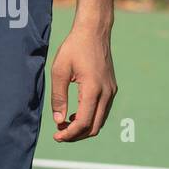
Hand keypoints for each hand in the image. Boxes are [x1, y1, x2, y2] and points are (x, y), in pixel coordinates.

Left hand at [50, 24, 117, 141]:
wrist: (93, 32)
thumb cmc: (74, 48)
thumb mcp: (59, 70)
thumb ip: (58, 96)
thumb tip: (58, 120)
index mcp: (93, 90)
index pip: (84, 123)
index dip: (70, 133)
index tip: (56, 136)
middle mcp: (106, 93)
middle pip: (94, 127)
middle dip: (76, 135)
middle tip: (59, 134)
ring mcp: (111, 91)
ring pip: (100, 120)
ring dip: (84, 128)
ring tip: (64, 125)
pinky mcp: (111, 88)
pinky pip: (102, 111)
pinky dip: (90, 118)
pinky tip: (75, 115)